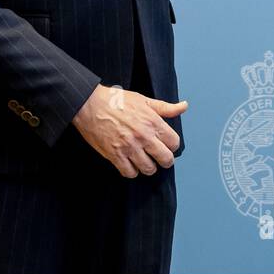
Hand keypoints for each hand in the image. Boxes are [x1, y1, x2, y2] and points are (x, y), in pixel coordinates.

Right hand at [72, 84, 187, 177]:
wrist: (90, 105)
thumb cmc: (116, 101)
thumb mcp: (144, 100)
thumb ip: (165, 108)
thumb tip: (184, 106)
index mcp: (153, 122)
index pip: (174, 143)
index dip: (172, 146)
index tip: (166, 146)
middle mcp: (144, 136)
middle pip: (165, 159)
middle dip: (165, 161)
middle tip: (159, 158)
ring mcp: (129, 147)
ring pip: (148, 169)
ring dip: (148, 167)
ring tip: (144, 162)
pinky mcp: (115, 155)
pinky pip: (129, 172)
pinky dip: (131, 171)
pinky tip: (130, 164)